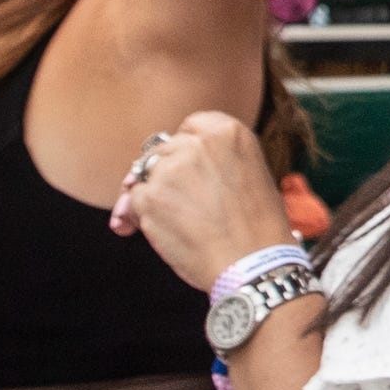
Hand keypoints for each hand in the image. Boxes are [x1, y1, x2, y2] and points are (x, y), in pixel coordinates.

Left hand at [109, 111, 297, 291]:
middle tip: (179, 202)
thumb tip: (165, 167)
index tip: (188, 166)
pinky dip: (136, 217)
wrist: (253, 263)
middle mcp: (197, 143)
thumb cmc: (258, 227)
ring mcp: (170, 169)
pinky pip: (132, 201)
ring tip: (173, 222)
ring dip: (152, 196)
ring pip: (145, 176)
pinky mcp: (149, 198)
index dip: (186, 149)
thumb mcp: (250, 174)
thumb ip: (215, 161)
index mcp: (229, 132)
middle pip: (164, 150)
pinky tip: (157, 233)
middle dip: (165, 174)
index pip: (190, 126)